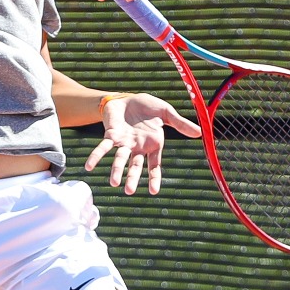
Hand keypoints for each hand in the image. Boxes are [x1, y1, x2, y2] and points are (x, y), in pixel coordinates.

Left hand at [83, 92, 200, 194]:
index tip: (153, 191)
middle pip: (136, 166)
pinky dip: (96, 156)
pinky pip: (103, 147)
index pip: (154, 165)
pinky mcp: (111, 135)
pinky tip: (89, 166)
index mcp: (153, 145)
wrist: (128, 98)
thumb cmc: (148, 107)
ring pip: (120, 159)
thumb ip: (180, 124)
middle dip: (132, 178)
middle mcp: (138, 148)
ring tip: (113, 183)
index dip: (154, 177)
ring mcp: (124, 143)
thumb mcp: (166, 113)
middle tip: (128, 191)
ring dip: (116, 170)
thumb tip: (200, 133)